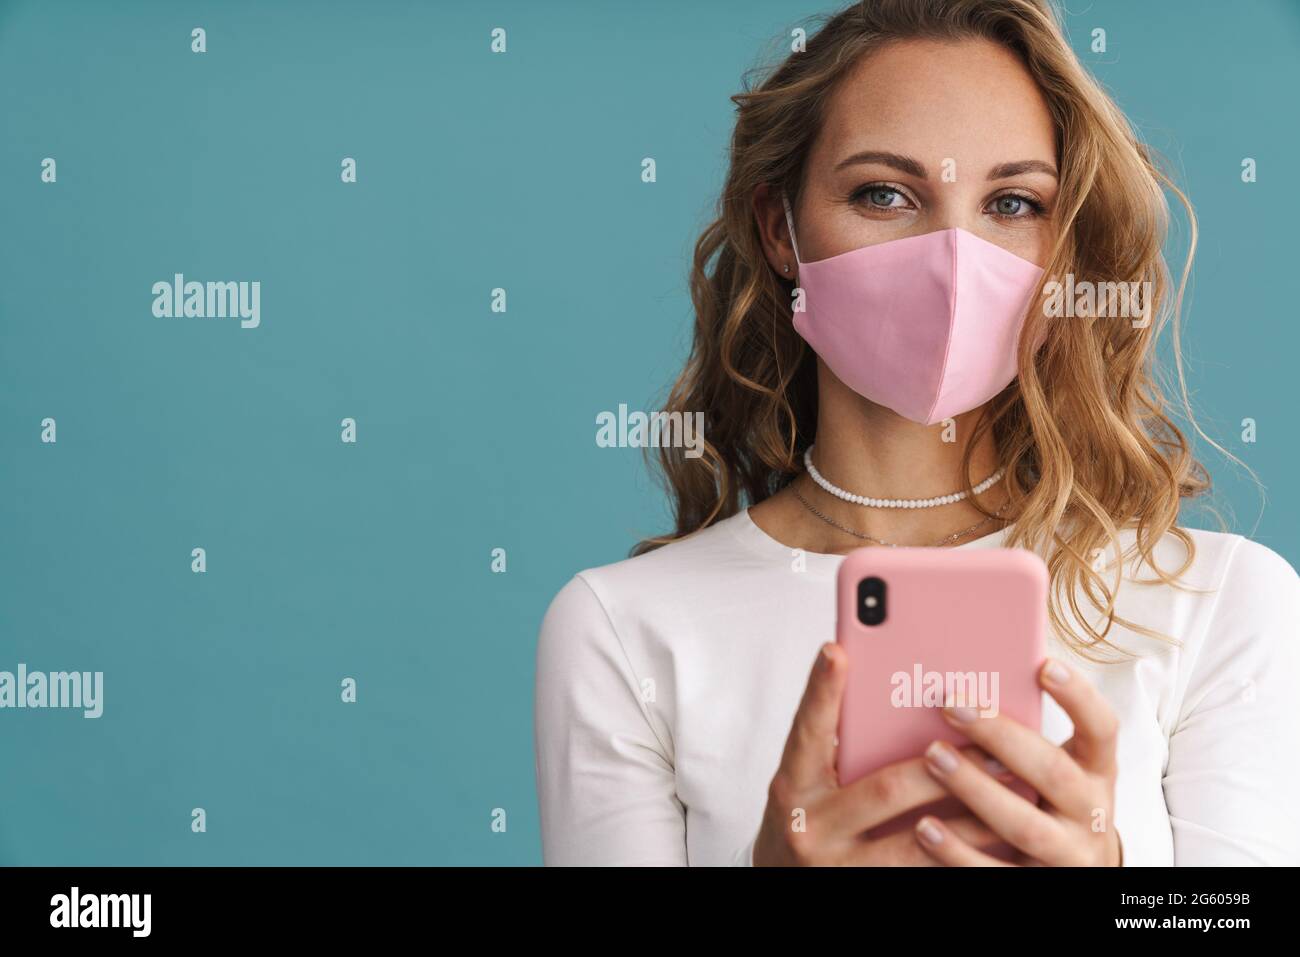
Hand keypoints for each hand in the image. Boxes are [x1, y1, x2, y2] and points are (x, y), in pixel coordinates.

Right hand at [753, 643, 1010, 865]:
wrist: (783, 887)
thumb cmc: (807, 820)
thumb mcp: (806, 782)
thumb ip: (836, 745)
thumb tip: (883, 694)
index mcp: (792, 785)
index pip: (807, 730)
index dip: (821, 691)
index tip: (837, 650)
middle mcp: (808, 825)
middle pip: (883, 789)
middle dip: (944, 767)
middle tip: (994, 748)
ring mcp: (837, 866)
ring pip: (914, 842)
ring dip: (969, 819)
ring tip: (1012, 795)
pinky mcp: (863, 891)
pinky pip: (919, 874)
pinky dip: (959, 857)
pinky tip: (997, 844)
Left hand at [913, 657, 1122, 865]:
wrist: (1072, 872)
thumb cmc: (1049, 804)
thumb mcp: (1055, 770)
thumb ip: (1024, 739)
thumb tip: (962, 685)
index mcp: (1097, 772)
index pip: (1102, 729)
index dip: (1079, 697)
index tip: (1044, 665)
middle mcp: (1091, 814)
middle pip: (1054, 773)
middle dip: (1001, 737)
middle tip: (950, 704)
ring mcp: (1068, 856)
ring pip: (1025, 825)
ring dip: (975, 789)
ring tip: (932, 756)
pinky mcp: (1038, 886)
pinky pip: (994, 872)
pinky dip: (957, 851)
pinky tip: (924, 826)